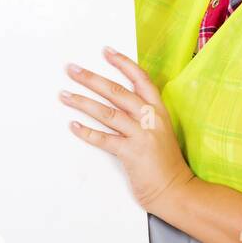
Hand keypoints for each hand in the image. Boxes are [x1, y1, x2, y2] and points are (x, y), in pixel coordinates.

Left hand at [60, 46, 193, 211]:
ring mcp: (141, 135)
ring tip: (64, 95)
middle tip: (71, 69)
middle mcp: (150, 119)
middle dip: (91, 78)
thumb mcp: (160, 132)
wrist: (176, 191)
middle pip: (117, 91)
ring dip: (82, 102)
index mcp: (158, 110)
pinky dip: (87, 132)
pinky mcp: (131, 153)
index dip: (122, 63)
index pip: (140, 79)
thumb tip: (117, 102)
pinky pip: (104, 139)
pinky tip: (73, 126)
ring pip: (106, 112)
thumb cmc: (165, 163)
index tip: (105, 51)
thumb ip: (143, 116)